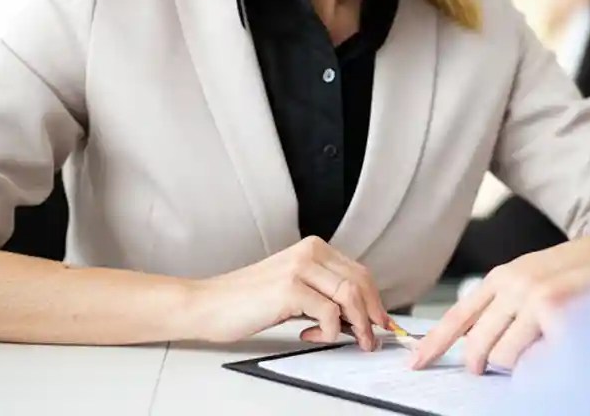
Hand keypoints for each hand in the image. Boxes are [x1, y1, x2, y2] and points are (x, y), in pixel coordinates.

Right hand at [185, 236, 388, 350]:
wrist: (208, 304)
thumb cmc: (247, 301)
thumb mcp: (293, 290)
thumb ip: (324, 294)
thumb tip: (359, 317)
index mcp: (313, 248)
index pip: (359, 272)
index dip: (374, 300)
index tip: (381, 322)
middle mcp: (310, 252)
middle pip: (361, 282)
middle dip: (372, 314)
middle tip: (372, 338)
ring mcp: (299, 268)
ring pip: (350, 296)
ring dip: (359, 326)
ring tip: (355, 341)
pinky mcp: (289, 289)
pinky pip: (329, 313)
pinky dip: (329, 332)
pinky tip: (311, 336)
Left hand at [410, 236, 589, 373]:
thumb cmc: (588, 271)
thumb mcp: (539, 278)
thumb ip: (510, 303)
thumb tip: (483, 342)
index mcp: (504, 276)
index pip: (460, 316)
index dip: (434, 343)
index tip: (416, 363)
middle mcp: (513, 284)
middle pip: (478, 346)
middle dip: (485, 365)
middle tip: (502, 367)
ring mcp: (534, 297)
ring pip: (503, 357)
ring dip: (521, 364)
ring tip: (549, 344)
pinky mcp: (555, 313)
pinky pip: (533, 361)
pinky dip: (543, 363)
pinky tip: (564, 343)